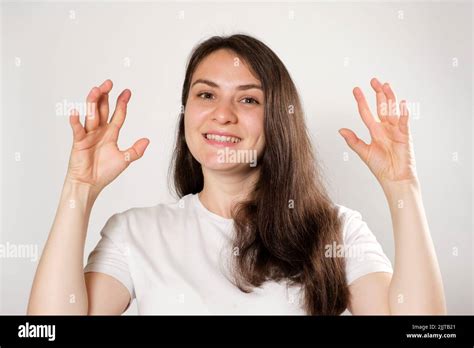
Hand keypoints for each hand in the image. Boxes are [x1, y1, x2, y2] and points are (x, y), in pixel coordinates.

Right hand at [66, 79, 149, 193]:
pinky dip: (75, 121)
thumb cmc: (104, 172)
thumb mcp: (124, 159)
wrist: (90, 184)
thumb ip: (135, 150)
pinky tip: (75, 111)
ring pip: (91, 115)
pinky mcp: (78, 142)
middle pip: (102, 109)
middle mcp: (99, 131)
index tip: (127, 92)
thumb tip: (147, 140)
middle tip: (109, 83)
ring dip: (92, 102)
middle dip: (105, 96)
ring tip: (96, 90)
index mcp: (110, 133)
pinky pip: (77, 129)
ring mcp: (88, 135)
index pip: (117, 115)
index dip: (122, 103)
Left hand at [338, 78, 416, 186]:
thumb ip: (353, 141)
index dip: (362, 101)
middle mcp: (385, 128)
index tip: (356, 89)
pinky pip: (404, 122)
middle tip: (374, 80)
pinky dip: (403, 113)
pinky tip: (402, 103)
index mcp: (375, 131)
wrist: (394, 178)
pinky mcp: (405, 136)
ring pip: (392, 110)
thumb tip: (341, 130)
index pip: (367, 112)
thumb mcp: (364, 152)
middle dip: (378, 93)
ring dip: (390, 98)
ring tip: (385, 85)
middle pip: (381, 106)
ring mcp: (396, 130)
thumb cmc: (381, 167)